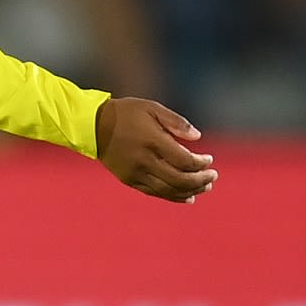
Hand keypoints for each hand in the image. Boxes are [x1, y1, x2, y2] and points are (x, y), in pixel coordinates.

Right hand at [94, 98, 216, 202]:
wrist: (92, 126)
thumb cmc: (126, 113)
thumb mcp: (152, 108)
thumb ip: (176, 122)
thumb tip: (198, 138)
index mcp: (152, 141)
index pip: (184, 160)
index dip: (201, 164)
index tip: (209, 159)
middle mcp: (144, 160)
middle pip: (179, 179)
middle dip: (200, 180)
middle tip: (213, 176)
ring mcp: (136, 173)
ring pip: (168, 189)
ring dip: (190, 190)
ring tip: (205, 187)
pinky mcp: (129, 180)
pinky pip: (155, 192)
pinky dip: (174, 197)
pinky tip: (188, 197)